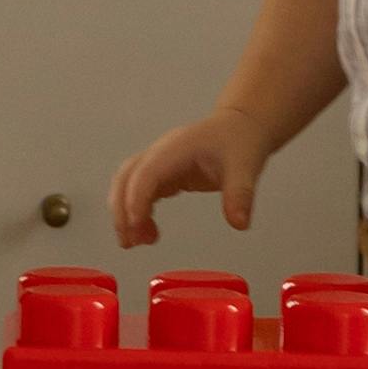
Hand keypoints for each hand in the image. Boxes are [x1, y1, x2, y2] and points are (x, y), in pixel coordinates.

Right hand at [109, 111, 277, 249]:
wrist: (242, 126)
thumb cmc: (241, 141)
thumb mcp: (246, 168)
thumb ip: (240, 195)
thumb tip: (239, 224)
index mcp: (178, 148)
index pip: (147, 173)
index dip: (137, 199)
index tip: (136, 227)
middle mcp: (162, 153)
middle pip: (126, 177)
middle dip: (121, 210)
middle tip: (129, 241)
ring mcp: (160, 161)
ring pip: (127, 184)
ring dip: (125, 212)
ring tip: (136, 242)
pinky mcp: (164, 172)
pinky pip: (140, 191)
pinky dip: (138, 212)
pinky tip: (148, 232)